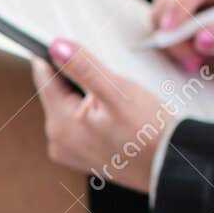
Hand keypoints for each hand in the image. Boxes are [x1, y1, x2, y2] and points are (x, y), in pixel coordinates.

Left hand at [33, 39, 172, 194]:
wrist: (170, 166)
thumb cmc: (149, 133)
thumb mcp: (117, 91)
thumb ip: (83, 67)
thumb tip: (57, 47)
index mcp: (59, 124)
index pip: (43, 77)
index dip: (56, 57)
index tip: (67, 46)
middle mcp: (57, 141)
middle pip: (56, 92)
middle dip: (78, 82)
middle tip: (109, 88)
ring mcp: (68, 151)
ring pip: (68, 107)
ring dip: (85, 98)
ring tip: (115, 107)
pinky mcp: (80, 156)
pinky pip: (78, 124)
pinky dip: (91, 115)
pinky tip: (113, 120)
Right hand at [151, 0, 213, 74]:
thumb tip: (201, 39)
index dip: (181, 5)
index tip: (170, 30)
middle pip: (172, 0)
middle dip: (177, 35)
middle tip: (195, 63)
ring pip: (159, 14)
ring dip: (172, 43)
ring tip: (197, 61)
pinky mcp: (167, 3)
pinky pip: (156, 25)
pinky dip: (168, 44)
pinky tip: (189, 54)